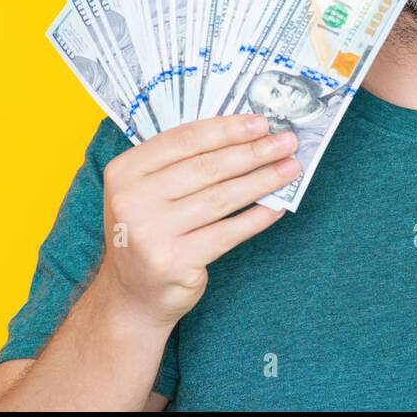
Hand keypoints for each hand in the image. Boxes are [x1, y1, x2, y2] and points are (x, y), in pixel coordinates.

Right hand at [95, 114, 299, 327]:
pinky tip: (277, 206)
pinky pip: (227, 233)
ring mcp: (151, 233)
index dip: (228, 129)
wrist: (132, 293)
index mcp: (126, 171)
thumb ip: (183, 162)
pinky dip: (256, 218)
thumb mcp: (149, 190)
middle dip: (253, 151)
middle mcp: (132, 200)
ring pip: (221, 198)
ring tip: (290, 169)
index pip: (185, 139)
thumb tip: (246, 136)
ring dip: (262, 180)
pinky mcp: (174, 262)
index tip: (262, 122)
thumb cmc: (151, 231)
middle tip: (287, 143)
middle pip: (207, 166)